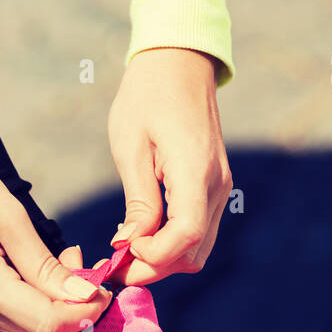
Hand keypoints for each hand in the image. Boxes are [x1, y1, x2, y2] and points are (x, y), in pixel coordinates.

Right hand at [0, 144, 110, 331]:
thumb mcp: (7, 213)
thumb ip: (43, 262)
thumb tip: (82, 295)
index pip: (45, 321)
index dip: (82, 311)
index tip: (105, 290)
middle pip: (32, 327)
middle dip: (67, 304)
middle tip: (81, 263)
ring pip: (15, 322)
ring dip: (45, 300)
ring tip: (59, 259)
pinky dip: (21, 297)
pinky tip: (29, 267)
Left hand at [107, 48, 231, 284]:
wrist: (178, 64)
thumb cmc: (147, 97)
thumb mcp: (130, 146)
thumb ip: (138, 200)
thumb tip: (131, 244)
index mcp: (195, 171)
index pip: (186, 234)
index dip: (155, 256)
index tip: (121, 251)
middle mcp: (216, 185)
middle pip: (193, 252)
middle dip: (154, 267)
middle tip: (113, 266)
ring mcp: (219, 187)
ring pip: (198, 248)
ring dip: (163, 259)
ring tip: (123, 252)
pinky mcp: (213, 187)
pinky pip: (198, 230)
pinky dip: (172, 243)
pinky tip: (141, 234)